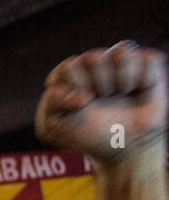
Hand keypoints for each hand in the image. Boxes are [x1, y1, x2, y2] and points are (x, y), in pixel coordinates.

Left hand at [35, 42, 165, 163]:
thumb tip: (83, 96)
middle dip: (96, 86)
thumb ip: (52, 102)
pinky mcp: (146, 62)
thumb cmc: (89, 134)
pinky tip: (138, 90)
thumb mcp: (55, 125)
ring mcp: (120, 61)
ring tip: (120, 95)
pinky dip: (143, 79)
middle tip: (102, 101)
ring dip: (120, 82)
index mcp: (69, 74)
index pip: (68, 67)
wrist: (127, 146)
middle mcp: (94, 63)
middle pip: (92, 57)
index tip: (81, 106)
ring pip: (120, 53)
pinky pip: (146, 59)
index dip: (74, 89)